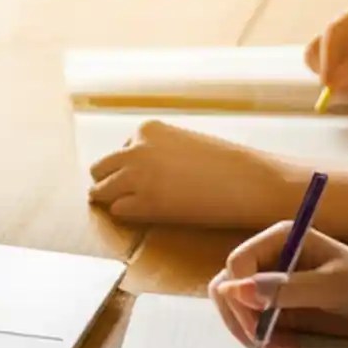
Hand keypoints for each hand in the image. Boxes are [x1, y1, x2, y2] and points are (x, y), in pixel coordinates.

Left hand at [88, 120, 307, 227]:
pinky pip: (117, 211)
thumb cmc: (225, 163)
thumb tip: (144, 169)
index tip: (147, 179)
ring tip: (136, 210)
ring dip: (113, 201)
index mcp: (146, 129)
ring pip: (100, 191)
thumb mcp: (184, 143)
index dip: (130, 168)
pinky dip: (128, 216)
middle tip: (130, 197)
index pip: (120, 151)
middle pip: (100, 169)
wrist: (247, 181)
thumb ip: (158, 150)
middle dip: (111, 183)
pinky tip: (149, 217)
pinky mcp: (143, 204)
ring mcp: (135, 177)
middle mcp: (134, 149)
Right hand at [208, 223, 347, 347]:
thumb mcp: (329, 287)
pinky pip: (254, 325)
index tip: (258, 324)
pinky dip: (263, 341)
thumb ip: (284, 288)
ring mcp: (271, 284)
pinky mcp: (278, 308)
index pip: (237, 265)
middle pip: (228, 288)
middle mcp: (269, 258)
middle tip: (264, 344)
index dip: (239, 295)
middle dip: (241, 319)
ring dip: (252, 334)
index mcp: (278, 239)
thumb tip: (237, 291)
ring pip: (237, 310)